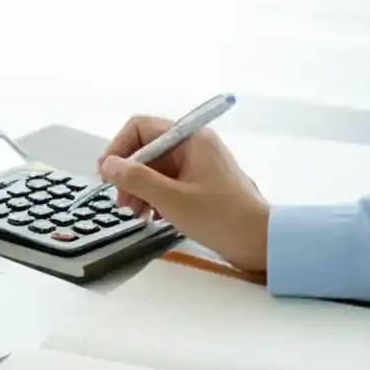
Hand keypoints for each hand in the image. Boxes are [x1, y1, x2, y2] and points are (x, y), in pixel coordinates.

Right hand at [97, 116, 269, 272]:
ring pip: (154, 168)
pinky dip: (154, 197)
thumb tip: (107, 164)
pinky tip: (152, 217)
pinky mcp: (200, 184)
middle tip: (122, 204)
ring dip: (138, 189)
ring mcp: (197, 165)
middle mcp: (193, 145)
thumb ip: (136, 179)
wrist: (262, 241)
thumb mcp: (172, 199)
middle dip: (128, 175)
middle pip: (145, 149)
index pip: (141, 127)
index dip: (119, 148)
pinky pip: (167, 182)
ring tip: (135, 215)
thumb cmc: (220, 217)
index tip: (107, 175)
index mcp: (190, 138)